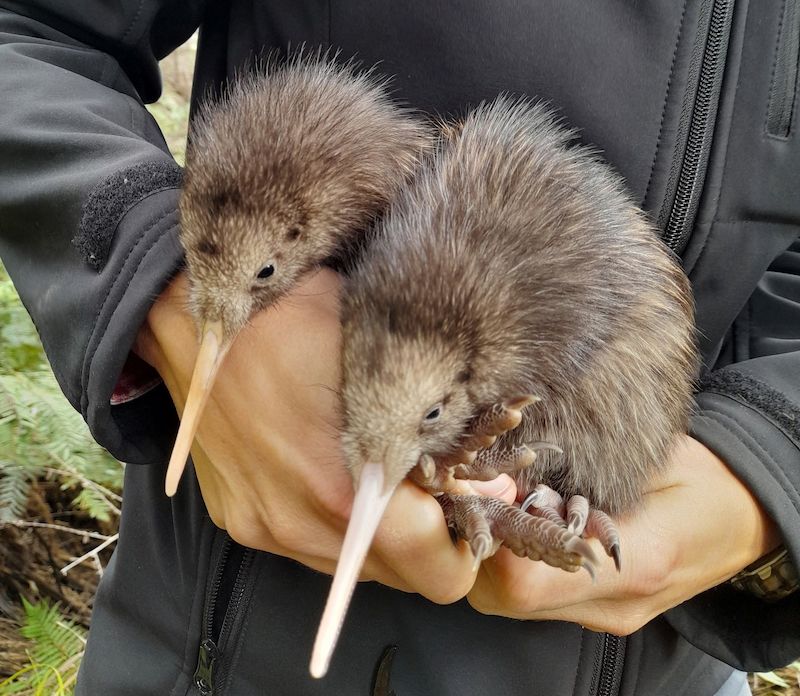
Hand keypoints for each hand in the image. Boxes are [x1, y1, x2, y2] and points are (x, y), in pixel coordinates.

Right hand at [134, 268, 513, 602]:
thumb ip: (440, 433)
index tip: (473, 502)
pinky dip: (339, 527)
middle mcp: (300, 525)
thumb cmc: (296, 321)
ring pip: (356, 568)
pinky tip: (337, 475)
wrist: (198, 319)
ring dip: (384, 537)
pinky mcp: (240, 519)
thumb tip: (490, 479)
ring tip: (387, 480)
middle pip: (400, 576)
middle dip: (430, 540)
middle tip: (437, 489)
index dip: (467, 542)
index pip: (437, 570)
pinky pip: (312, 547)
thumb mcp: (385, 358)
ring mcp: (264, 527)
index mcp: (344, 488)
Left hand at [466, 435, 780, 633]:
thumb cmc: (700, 475)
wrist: (744, 515)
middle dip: (481, 537)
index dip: (492, 533)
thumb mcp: (650, 460)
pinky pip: (531, 595)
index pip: (525, 581)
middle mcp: (614, 603)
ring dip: (491, 547)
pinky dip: (513, 556)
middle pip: (503, 596)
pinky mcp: (597, 609)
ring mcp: (604, 612)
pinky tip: (523, 517)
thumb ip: (581, 476)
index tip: (489, 486)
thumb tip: (508, 477)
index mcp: (638, 562)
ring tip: (504, 497)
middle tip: (485, 487)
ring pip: (508, 599)